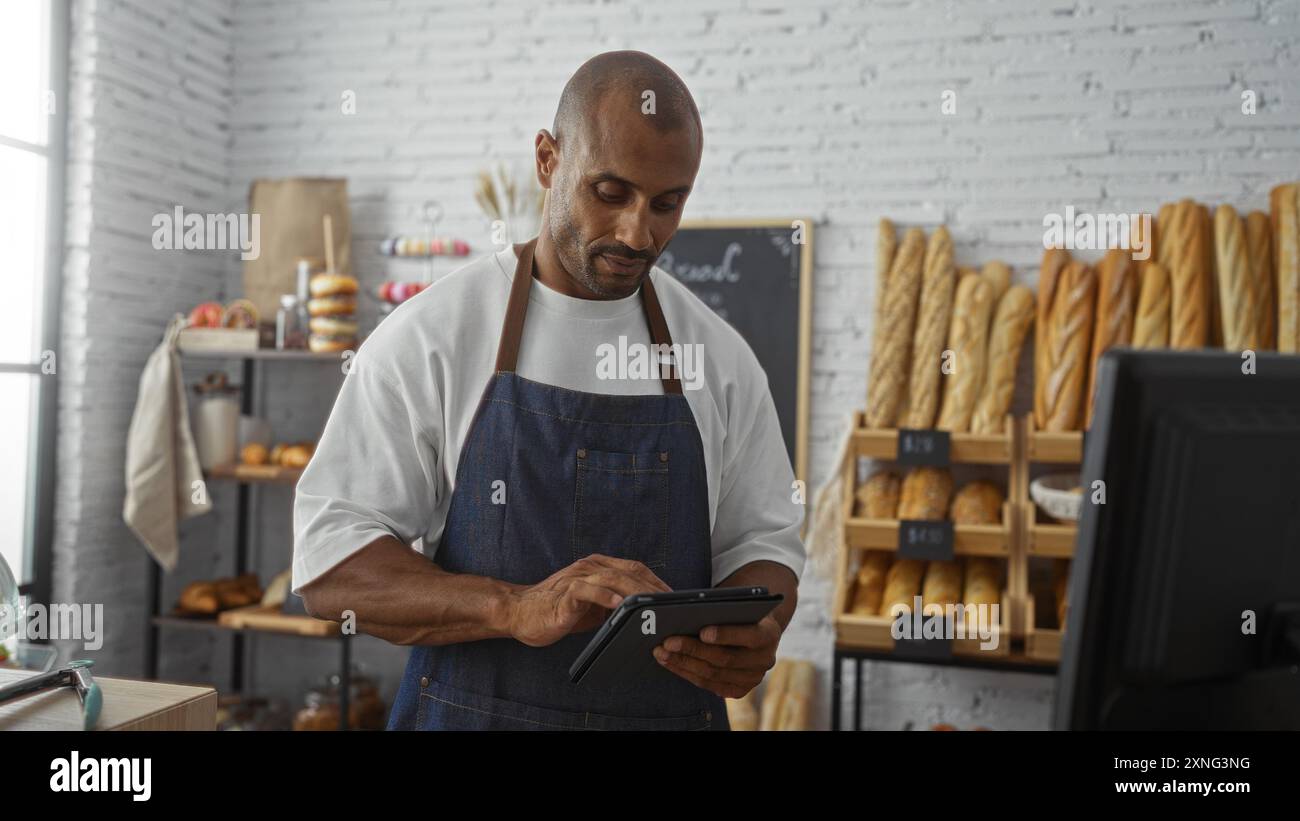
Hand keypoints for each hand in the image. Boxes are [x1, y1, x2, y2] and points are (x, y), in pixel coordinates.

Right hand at [507, 554, 670, 646]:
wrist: (520, 612)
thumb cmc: (558, 610)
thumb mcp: (593, 607)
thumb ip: (614, 604)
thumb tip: (643, 615)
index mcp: (598, 567)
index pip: (635, 569)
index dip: (656, 581)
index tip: (674, 597)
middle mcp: (589, 567)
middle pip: (629, 572)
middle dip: (652, 588)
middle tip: (671, 605)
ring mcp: (577, 578)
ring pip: (612, 578)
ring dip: (635, 591)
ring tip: (653, 605)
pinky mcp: (565, 594)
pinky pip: (587, 590)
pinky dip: (605, 597)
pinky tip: (620, 606)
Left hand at [653, 614, 780, 698]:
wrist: (756, 630)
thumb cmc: (739, 612)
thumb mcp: (738, 606)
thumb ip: (722, 609)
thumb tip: (686, 611)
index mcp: (769, 634)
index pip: (749, 636)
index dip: (726, 635)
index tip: (702, 631)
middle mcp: (764, 660)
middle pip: (725, 659)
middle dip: (693, 650)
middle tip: (668, 642)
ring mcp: (752, 678)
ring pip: (713, 675)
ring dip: (683, 664)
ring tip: (661, 652)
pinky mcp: (739, 690)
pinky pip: (709, 685)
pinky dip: (687, 673)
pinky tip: (670, 663)